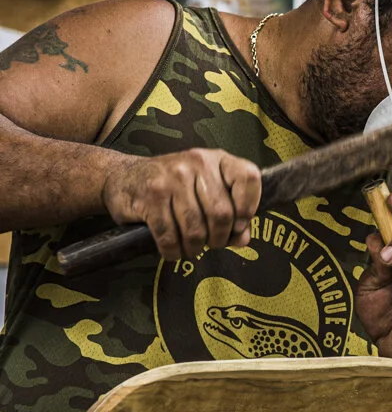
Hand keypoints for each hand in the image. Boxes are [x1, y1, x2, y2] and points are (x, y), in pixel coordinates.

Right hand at [101, 148, 261, 259]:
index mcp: (216, 159)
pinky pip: (170, 236)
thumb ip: (230, 212)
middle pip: (222, 213)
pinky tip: (172, 250)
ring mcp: (172, 178)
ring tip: (190, 248)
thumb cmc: (172, 187)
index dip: (248, 208)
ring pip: (195, 229)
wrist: (122, 177)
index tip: (238, 225)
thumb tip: (243, 238)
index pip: (248, 178)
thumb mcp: (204, 191)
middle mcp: (196, 163)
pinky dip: (173, 251)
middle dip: (218, 238)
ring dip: (195, 248)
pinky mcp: (151, 195)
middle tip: (211, 243)